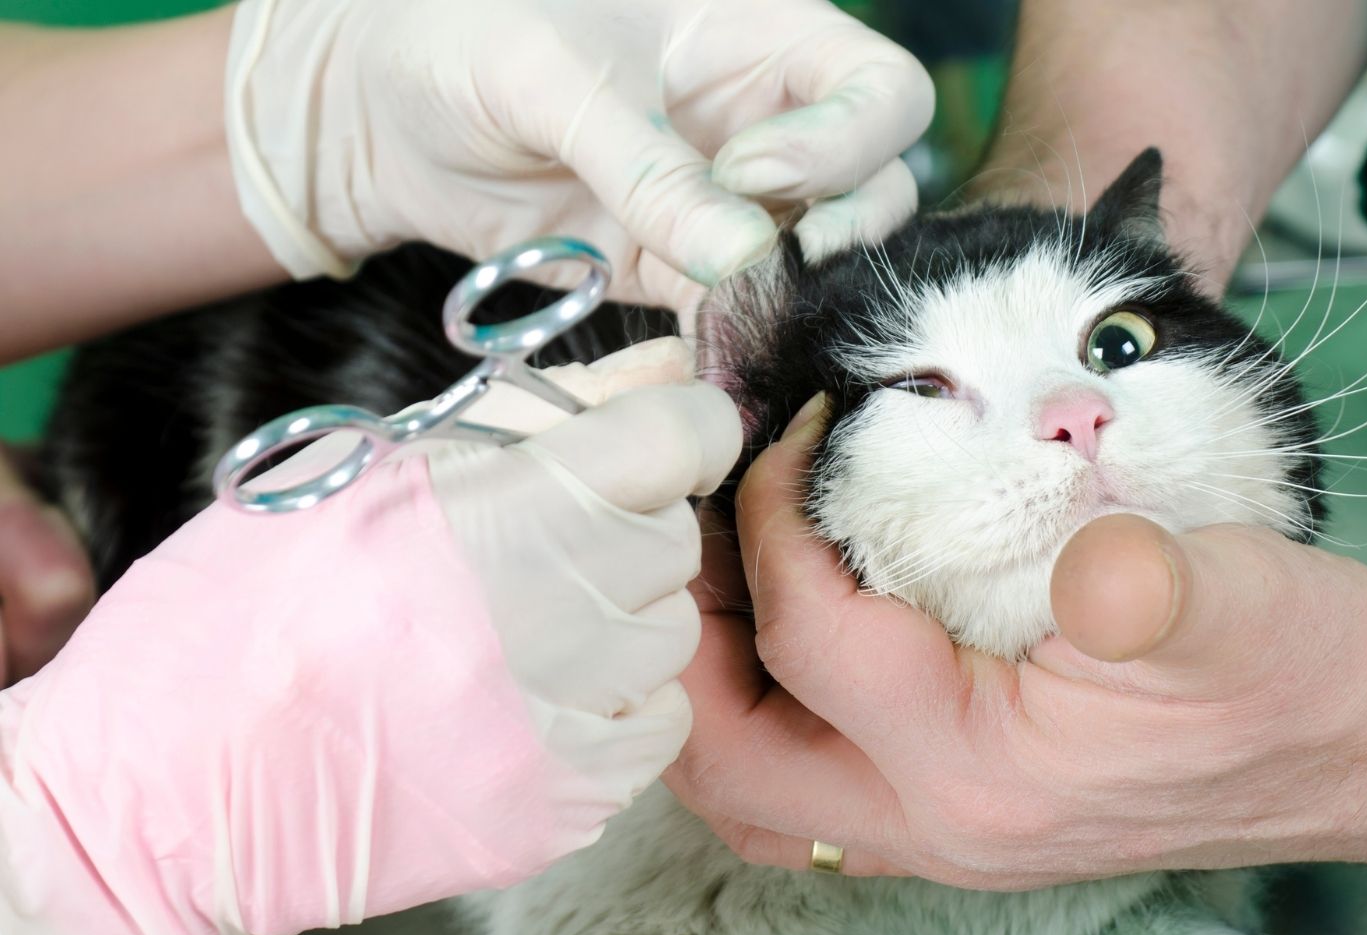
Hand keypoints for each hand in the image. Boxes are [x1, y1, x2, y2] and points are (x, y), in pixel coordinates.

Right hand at [0, 340, 739, 934]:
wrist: (161, 795)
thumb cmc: (239, 614)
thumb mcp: (356, 475)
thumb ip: (526, 421)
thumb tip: (657, 375)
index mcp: (492, 515)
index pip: (678, 441)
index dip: (673, 429)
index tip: (653, 440)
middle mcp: (545, 622)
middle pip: (672, 538)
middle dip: (622, 526)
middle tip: (536, 545)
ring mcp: (560, 727)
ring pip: (669, 634)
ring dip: (616, 619)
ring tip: (520, 629)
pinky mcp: (562, 811)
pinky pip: (657, 729)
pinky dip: (616, 706)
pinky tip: (535, 699)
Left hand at [226, 0, 932, 309]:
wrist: (371, 104)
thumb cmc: (459, 36)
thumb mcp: (551, 78)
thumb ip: (648, 163)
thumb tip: (744, 255)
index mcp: (759, 33)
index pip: (879, 91)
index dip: (845, 142)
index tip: (749, 171)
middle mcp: (760, 117)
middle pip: (873, 183)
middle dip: (838, 227)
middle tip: (757, 254)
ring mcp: (723, 198)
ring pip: (815, 258)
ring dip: (789, 293)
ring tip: (724, 310)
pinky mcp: (671, 266)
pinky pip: (734, 311)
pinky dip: (729, 337)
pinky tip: (702, 354)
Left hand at [666, 408, 1366, 890]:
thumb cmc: (1307, 668)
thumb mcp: (1237, 602)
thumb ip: (1151, 588)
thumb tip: (1086, 565)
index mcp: (985, 777)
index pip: (807, 644)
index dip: (772, 519)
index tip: (791, 422)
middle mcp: (948, 826)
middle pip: (731, 763)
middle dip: (686, 636)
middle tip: (692, 514)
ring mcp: (953, 830)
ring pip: (761, 791)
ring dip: (718, 682)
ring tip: (725, 563)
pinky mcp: (970, 805)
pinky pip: (818, 780)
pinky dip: (777, 700)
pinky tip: (805, 607)